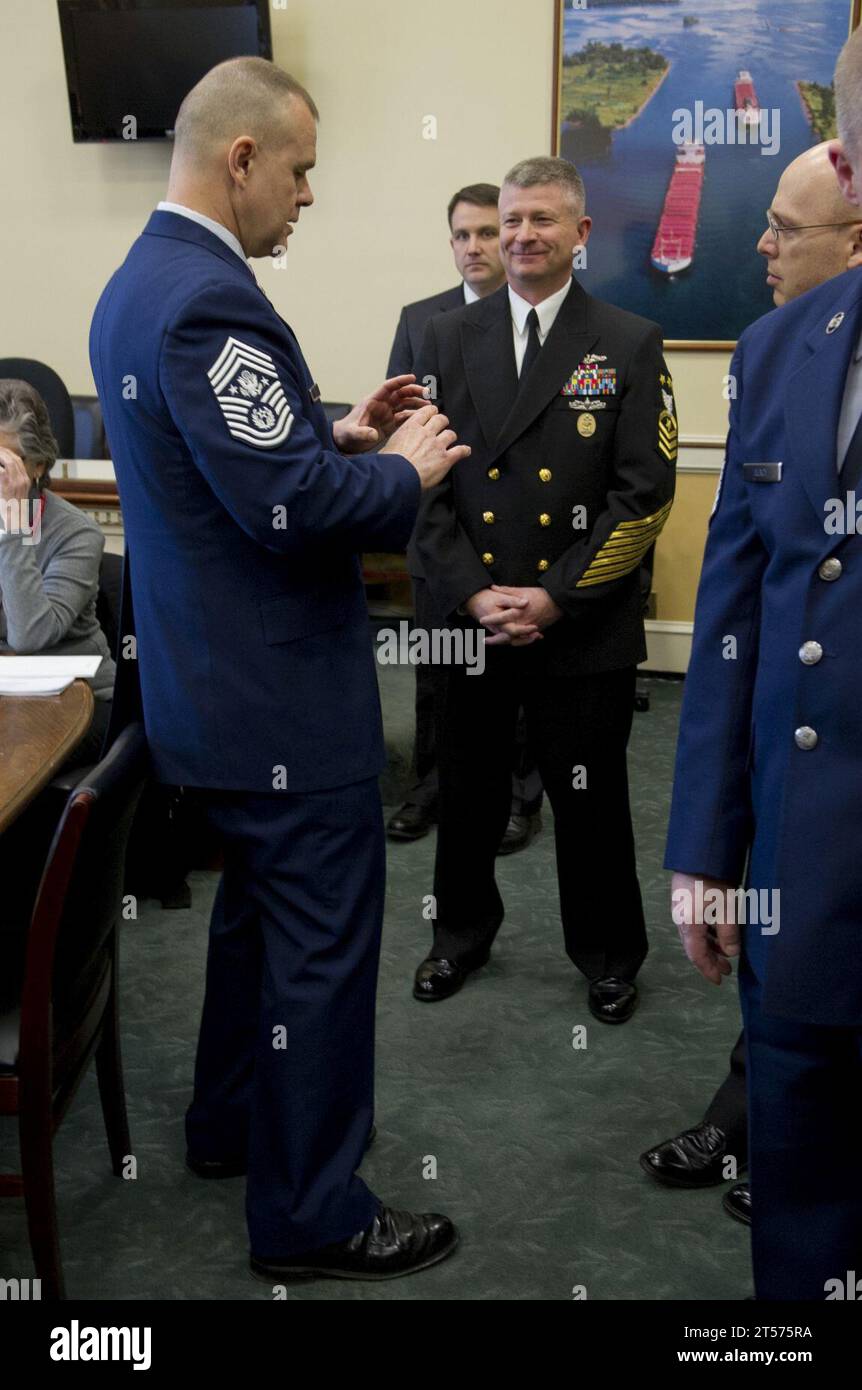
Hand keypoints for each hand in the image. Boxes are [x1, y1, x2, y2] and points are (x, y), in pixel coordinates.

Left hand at [0, 447, 30, 532]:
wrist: (14, 518)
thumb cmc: (13, 507)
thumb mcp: (19, 493)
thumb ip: (16, 481)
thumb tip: (6, 471)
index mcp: (25, 480)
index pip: (18, 461)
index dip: (9, 453)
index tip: (2, 451)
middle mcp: (22, 479)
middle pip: (13, 458)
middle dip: (3, 451)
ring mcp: (14, 481)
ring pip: (7, 461)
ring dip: (0, 455)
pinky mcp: (6, 483)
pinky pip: (0, 469)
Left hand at [333, 374, 428, 453]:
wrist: (345, 443)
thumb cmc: (346, 435)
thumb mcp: (353, 434)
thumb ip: (362, 433)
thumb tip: (373, 434)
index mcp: (372, 401)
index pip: (388, 387)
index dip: (400, 381)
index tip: (413, 378)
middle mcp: (381, 405)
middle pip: (400, 393)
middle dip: (414, 391)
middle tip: (427, 393)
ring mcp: (386, 414)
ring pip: (405, 404)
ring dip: (417, 403)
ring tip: (430, 407)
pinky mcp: (389, 424)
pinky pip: (404, 417)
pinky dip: (414, 416)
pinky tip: (423, 418)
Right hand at [380, 403, 469, 488]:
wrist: (397, 477)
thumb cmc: (389, 465)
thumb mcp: (387, 446)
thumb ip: (396, 442)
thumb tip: (393, 446)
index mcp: (411, 427)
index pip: (427, 412)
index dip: (431, 413)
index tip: (432, 415)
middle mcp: (426, 433)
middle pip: (441, 419)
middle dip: (442, 422)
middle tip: (441, 427)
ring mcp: (437, 445)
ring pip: (451, 434)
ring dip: (451, 437)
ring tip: (450, 441)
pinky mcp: (445, 458)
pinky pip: (460, 451)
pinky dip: (464, 451)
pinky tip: (465, 451)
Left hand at [478, 584, 562, 645]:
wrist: (557, 602)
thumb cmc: (540, 595)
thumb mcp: (522, 590)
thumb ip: (507, 591)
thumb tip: (493, 587)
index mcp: (518, 612)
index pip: (501, 618)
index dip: (490, 619)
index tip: (481, 620)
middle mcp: (523, 623)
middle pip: (506, 636)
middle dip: (494, 640)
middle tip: (483, 640)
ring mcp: (529, 630)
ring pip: (513, 641)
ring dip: (502, 643)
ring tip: (493, 642)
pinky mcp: (534, 632)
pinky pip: (522, 641)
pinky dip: (514, 642)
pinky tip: (508, 642)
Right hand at [671, 871, 740, 985]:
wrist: (698, 855)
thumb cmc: (713, 882)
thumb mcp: (727, 908)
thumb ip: (729, 933)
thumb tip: (731, 953)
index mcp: (689, 926)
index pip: (697, 956)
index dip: (708, 970)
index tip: (720, 981)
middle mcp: (681, 921)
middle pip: (694, 947)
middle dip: (711, 960)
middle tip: (727, 970)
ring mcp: (680, 910)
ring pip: (694, 936)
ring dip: (710, 947)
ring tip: (726, 953)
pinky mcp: (683, 901)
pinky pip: (694, 925)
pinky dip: (706, 934)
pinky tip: (718, 933)